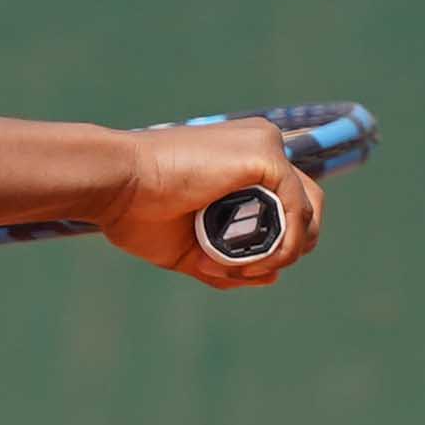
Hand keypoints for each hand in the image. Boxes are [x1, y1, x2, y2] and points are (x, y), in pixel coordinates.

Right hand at [99, 119, 321, 286]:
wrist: (114, 185)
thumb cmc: (139, 212)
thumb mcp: (192, 248)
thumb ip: (231, 261)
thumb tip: (273, 277)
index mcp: (242, 162)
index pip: (287, 204)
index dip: (276, 243)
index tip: (240, 269)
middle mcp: (260, 147)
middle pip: (310, 204)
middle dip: (289, 248)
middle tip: (247, 271)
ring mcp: (266, 148)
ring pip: (309, 210)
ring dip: (282, 251)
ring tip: (240, 268)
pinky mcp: (266, 156)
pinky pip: (297, 211)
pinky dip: (282, 244)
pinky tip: (250, 261)